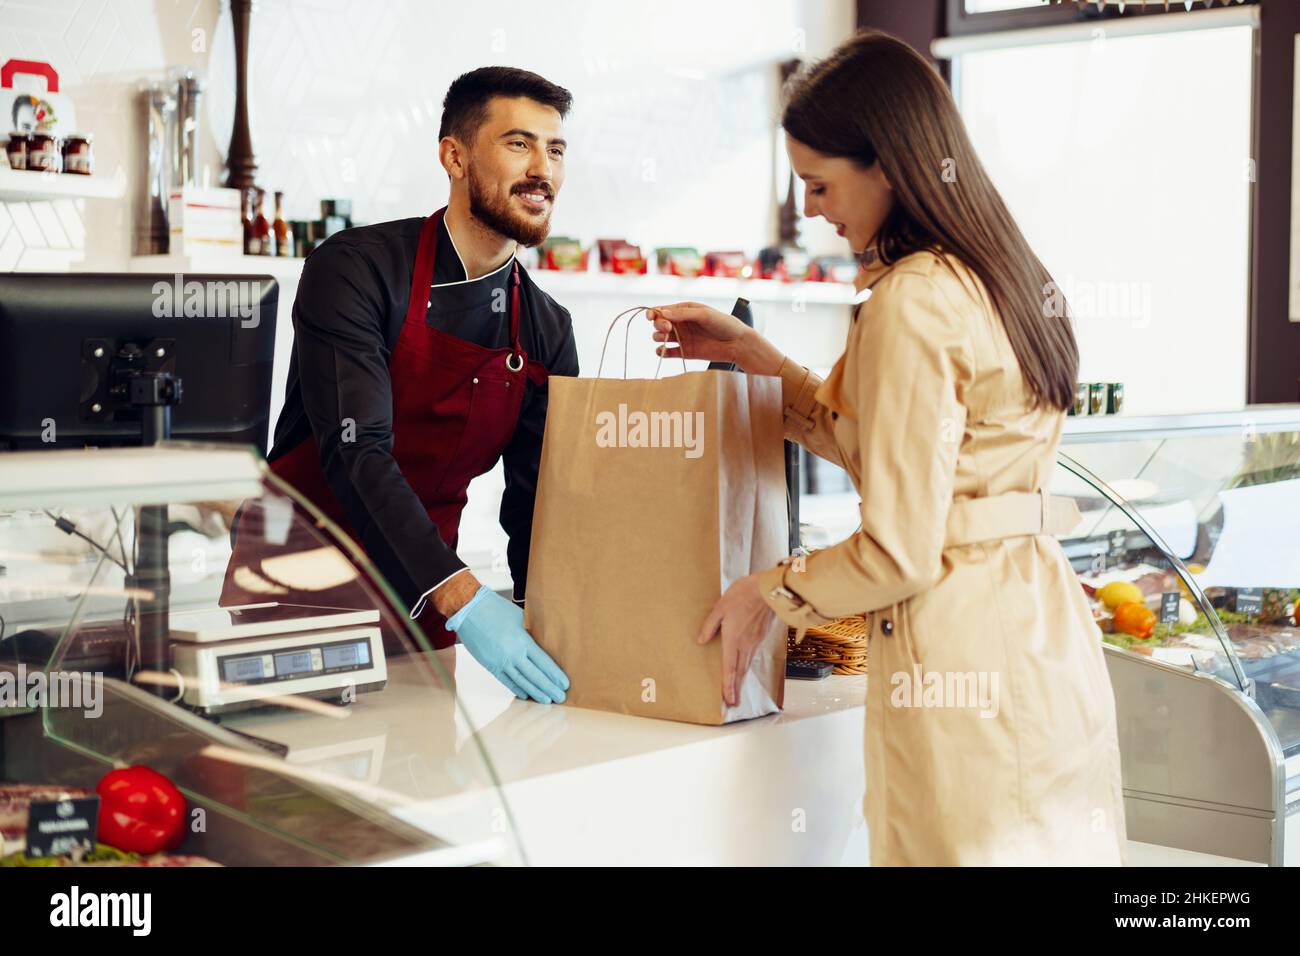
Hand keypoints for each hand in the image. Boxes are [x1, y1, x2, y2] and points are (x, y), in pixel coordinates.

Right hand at [446, 587, 569, 703]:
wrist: (469, 610)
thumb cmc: (495, 609)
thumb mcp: (520, 617)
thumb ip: (531, 632)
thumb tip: (543, 643)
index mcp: (523, 641)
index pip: (544, 663)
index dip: (555, 675)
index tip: (564, 684)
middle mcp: (513, 654)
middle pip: (535, 676)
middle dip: (549, 688)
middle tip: (560, 698)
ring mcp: (500, 662)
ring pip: (521, 682)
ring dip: (535, 692)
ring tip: (546, 700)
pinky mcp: (489, 665)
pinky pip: (505, 680)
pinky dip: (516, 689)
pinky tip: (525, 695)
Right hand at [646, 302, 783, 375]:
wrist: (737, 344)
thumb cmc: (724, 324)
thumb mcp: (704, 314)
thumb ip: (683, 314)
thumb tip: (663, 313)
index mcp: (684, 310)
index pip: (662, 310)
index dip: (653, 312)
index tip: (651, 317)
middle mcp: (680, 323)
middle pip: (658, 323)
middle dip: (658, 324)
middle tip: (667, 328)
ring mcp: (682, 338)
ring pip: (659, 337)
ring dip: (658, 337)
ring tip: (666, 338)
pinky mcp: (684, 352)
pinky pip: (667, 352)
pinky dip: (661, 352)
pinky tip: (663, 351)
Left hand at [696, 573, 776, 706]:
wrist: (768, 589)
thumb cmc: (743, 595)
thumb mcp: (720, 608)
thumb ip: (710, 625)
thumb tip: (701, 640)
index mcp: (733, 640)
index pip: (729, 669)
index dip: (728, 686)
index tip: (728, 700)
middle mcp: (746, 645)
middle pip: (740, 672)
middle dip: (736, 689)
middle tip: (733, 703)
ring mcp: (755, 641)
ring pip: (747, 665)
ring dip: (742, 680)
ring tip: (737, 690)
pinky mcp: (761, 636)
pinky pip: (753, 656)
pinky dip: (747, 666)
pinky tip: (745, 667)